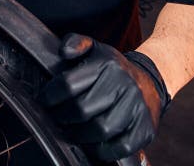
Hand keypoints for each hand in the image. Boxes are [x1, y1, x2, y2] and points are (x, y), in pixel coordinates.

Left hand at [40, 33, 170, 161]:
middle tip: (58, 118)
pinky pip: (118, 147)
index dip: (50, 96)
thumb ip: (75, 43)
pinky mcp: (145, 129)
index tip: (44, 101)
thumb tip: (64, 52)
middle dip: (63, 117)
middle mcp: (124, 84)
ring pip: (100, 130)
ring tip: (72, 131)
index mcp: (107, 64)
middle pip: (82, 109)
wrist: (150, 81)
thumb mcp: (95, 48)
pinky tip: (92, 143)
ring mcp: (137, 107)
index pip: (69, 84)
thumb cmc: (114, 68)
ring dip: (80, 135)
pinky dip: (101, 150)